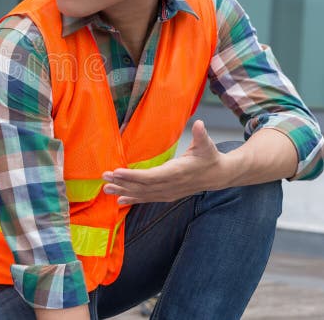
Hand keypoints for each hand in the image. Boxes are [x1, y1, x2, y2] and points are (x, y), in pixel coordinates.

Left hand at [102, 120, 227, 204]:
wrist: (218, 176)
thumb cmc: (210, 157)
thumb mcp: (207, 145)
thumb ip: (201, 135)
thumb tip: (199, 124)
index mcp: (177, 172)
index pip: (151, 176)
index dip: (133, 176)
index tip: (117, 172)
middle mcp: (171, 185)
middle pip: (143, 186)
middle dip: (123, 183)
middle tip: (104, 179)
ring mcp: (168, 192)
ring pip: (143, 194)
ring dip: (124, 191)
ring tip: (106, 189)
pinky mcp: (167, 195)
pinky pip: (147, 199)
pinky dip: (133, 199)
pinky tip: (120, 200)